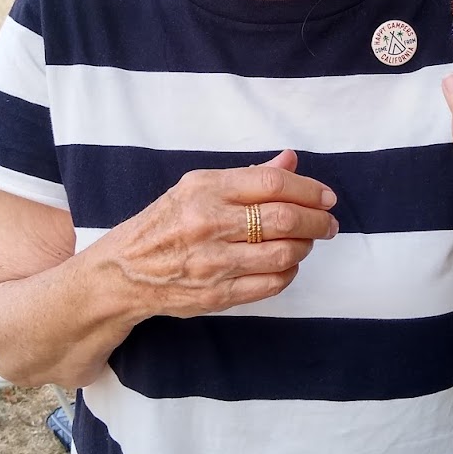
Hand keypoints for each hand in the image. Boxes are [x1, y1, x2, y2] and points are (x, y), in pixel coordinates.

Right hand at [103, 149, 337, 319]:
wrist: (123, 273)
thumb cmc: (163, 224)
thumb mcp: (196, 188)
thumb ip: (247, 176)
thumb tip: (290, 159)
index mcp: (204, 189)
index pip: (272, 183)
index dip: (308, 189)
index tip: (325, 196)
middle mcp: (208, 223)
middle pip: (283, 218)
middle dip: (317, 220)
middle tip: (329, 222)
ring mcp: (213, 262)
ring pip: (282, 253)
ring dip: (305, 246)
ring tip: (307, 241)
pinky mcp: (217, 294)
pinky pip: (270, 284)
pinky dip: (289, 272)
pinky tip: (288, 264)